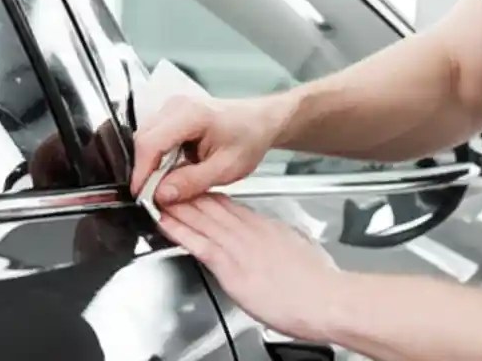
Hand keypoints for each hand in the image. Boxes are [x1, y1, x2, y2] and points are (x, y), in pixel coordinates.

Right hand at [130, 95, 283, 203]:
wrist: (260, 121)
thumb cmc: (249, 139)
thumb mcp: (226, 169)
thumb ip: (191, 182)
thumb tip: (160, 195)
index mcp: (191, 115)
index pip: (151, 143)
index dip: (142, 172)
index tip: (142, 196)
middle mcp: (176, 106)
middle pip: (143, 140)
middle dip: (144, 171)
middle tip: (154, 196)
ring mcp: (171, 107)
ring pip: (144, 139)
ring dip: (151, 164)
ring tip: (167, 184)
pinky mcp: (170, 113)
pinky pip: (153, 137)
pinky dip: (157, 157)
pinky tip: (172, 170)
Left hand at [158, 195, 347, 342]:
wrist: (326, 299)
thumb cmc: (318, 282)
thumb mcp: (300, 248)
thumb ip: (283, 242)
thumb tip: (282, 242)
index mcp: (264, 226)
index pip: (228, 205)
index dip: (204, 194)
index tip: (189, 187)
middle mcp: (248, 231)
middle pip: (210, 206)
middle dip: (184, 194)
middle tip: (163, 183)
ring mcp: (238, 247)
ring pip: (200, 219)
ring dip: (175, 207)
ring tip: (155, 196)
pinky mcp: (231, 267)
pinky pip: (198, 243)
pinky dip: (179, 231)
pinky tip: (164, 223)